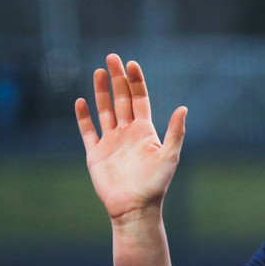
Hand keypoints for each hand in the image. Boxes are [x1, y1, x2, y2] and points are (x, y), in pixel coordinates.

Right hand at [75, 54, 186, 227]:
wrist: (135, 208)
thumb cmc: (155, 184)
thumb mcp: (169, 156)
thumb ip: (175, 132)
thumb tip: (183, 108)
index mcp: (145, 131)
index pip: (139, 99)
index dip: (135, 81)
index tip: (131, 64)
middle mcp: (127, 133)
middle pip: (121, 99)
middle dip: (117, 79)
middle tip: (111, 57)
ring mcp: (110, 142)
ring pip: (104, 111)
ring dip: (100, 92)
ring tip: (98, 72)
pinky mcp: (95, 153)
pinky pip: (88, 131)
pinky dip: (84, 117)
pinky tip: (81, 101)